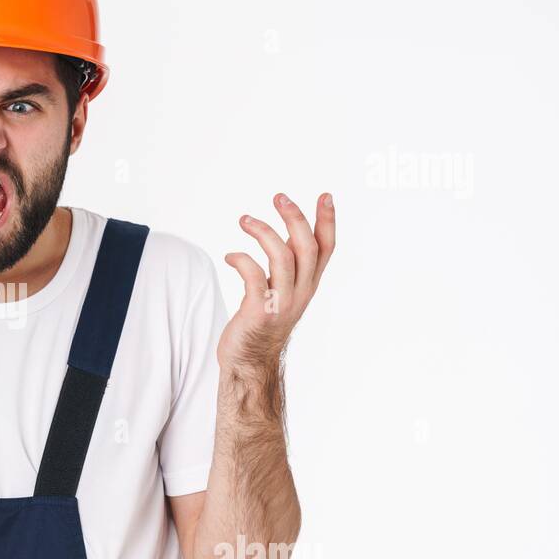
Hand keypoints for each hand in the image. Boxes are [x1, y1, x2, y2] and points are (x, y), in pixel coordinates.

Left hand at [218, 193, 335, 369]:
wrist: (249, 362)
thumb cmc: (262, 321)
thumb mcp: (281, 288)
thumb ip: (288, 263)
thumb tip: (289, 230)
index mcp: (308, 284)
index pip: (327, 248)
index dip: (328, 221)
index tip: (324, 195)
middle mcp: (300, 292)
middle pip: (307, 248)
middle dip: (295, 218)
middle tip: (279, 197)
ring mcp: (282, 303)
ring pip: (283, 258)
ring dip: (264, 233)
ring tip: (244, 220)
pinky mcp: (260, 312)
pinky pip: (254, 276)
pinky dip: (241, 260)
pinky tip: (230, 256)